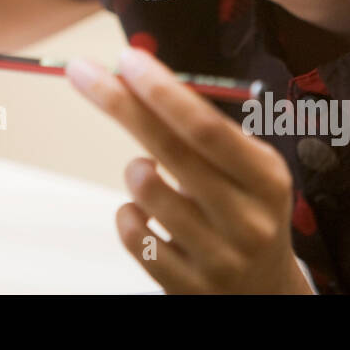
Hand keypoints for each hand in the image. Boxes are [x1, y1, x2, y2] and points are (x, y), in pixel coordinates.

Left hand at [66, 46, 312, 293]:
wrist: (264, 291)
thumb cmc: (245, 209)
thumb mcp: (249, 168)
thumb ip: (204, 130)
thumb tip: (137, 77)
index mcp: (266, 179)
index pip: (207, 128)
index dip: (163, 91)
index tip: (127, 58)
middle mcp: (247, 220)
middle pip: (169, 150)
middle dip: (120, 103)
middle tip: (82, 71)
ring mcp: (216, 258)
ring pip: (145, 191)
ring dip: (134, 170)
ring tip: (150, 174)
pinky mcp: (185, 287)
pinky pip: (132, 233)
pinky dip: (128, 213)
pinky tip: (149, 215)